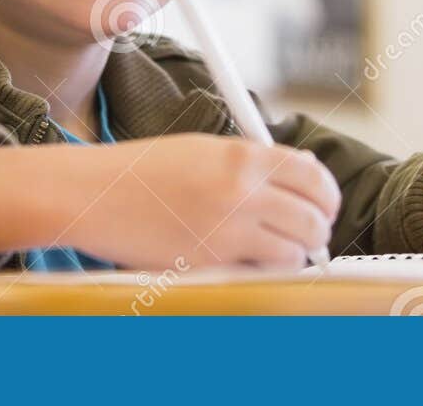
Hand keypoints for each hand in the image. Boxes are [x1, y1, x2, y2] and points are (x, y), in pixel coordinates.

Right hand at [69, 134, 340, 269]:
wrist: (94, 193)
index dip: (327, 196)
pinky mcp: (210, 263)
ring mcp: (228, 230)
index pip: (314, 176)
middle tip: (308, 235)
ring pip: (295, 253)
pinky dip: (263, 272)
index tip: (325, 206)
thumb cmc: (143, 170)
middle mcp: (242, 191)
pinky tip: (249, 262)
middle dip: (317, 231)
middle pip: (314, 220)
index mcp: (243, 155)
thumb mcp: (204, 148)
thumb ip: (253, 161)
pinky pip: (261, 274)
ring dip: (293, 255)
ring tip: (277, 250)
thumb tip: (302, 176)